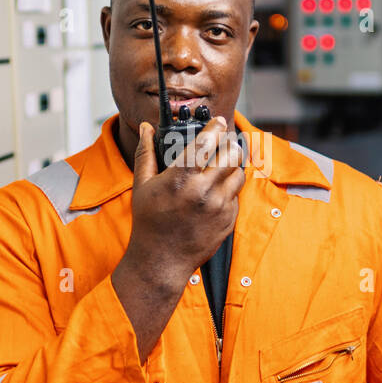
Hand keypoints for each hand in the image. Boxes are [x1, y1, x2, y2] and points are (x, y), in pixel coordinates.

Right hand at [126, 115, 244, 288]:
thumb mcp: (142, 185)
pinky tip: (216, 191)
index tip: (220, 121)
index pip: (207, 142)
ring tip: (221, 166)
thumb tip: (146, 127)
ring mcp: (219, 207)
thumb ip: (146, 153)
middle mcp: (203, 191)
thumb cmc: (148, 223)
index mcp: (181, 179)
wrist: (160, 261)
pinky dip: (230, 189)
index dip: (216, 127)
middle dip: (229, 145)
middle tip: (223, 144)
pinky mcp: (228, 220)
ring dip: (232, 166)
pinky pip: (237, 196)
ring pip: (239, 174)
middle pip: (231, 155)